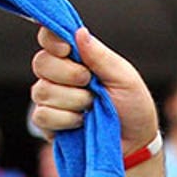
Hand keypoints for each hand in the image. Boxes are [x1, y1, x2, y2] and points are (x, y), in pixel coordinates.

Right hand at [31, 27, 157, 155]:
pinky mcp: (47, 123)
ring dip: (73, 100)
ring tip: (92, 107)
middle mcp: (58, 75)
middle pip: (41, 63)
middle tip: (91, 84)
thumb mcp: (124, 78)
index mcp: (77, 57)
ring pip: (42, 90)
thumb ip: (100, 56)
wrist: (135, 144)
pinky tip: (81, 123)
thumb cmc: (133, 107)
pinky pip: (42, 115)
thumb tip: (80, 32)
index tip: (67, 49)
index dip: (52, 40)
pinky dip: (65, 119)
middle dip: (70, 75)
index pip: (49, 37)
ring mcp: (51, 99)